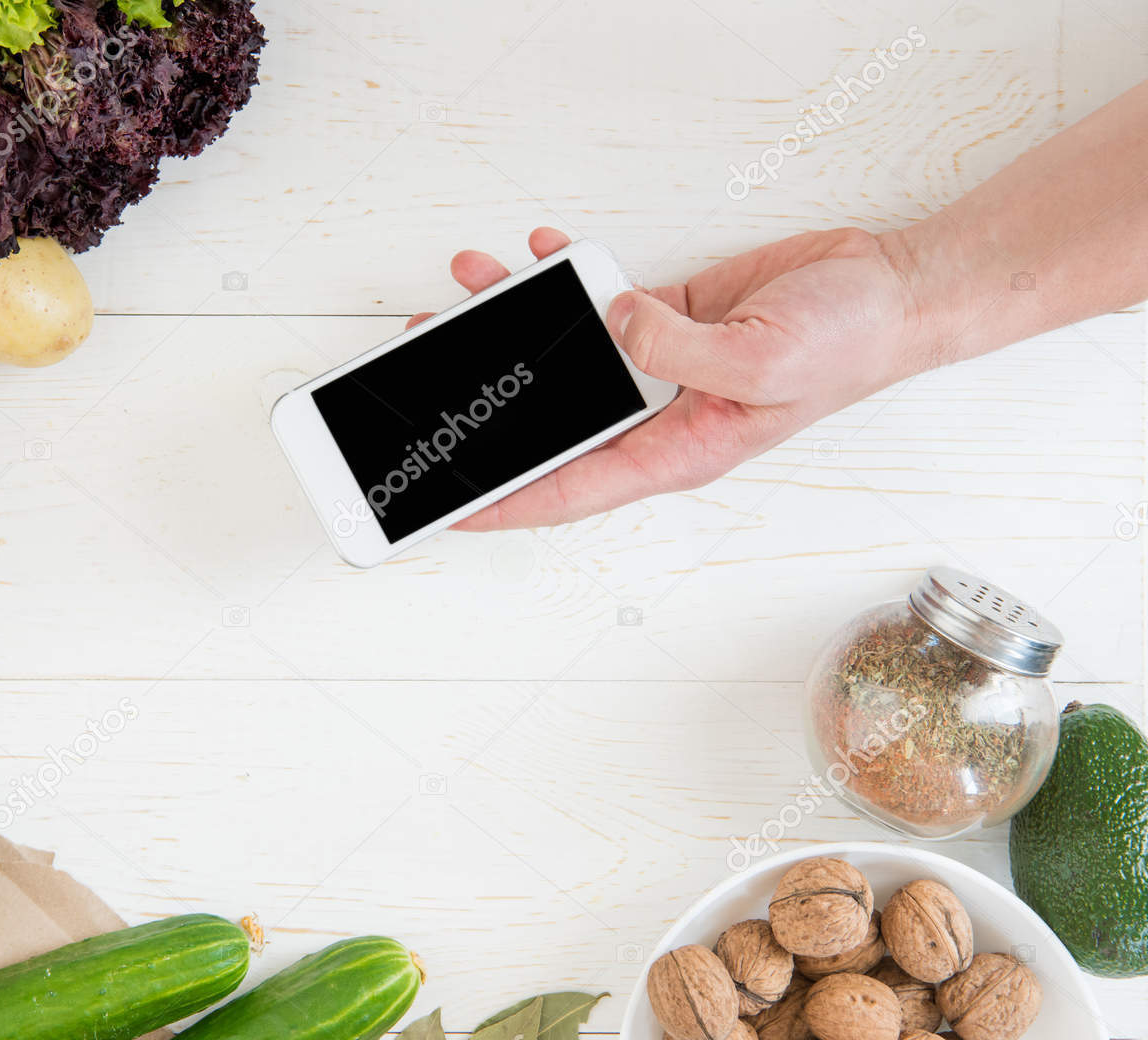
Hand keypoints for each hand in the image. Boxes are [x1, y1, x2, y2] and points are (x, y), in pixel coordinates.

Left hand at [408, 225, 922, 530]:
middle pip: (550, 424)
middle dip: (486, 408)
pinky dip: (562, 278)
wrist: (888, 289)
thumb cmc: (846, 345)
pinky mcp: (662, 319)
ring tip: (467, 292)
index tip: (450, 512)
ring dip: (513, 326)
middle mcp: (656, 416)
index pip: (570, 489)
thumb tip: (611, 326)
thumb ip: (676, 349)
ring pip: (561, 358)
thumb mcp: (761, 359)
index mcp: (676, 450)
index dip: (505, 504)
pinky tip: (538, 253)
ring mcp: (656, 366)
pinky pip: (593, 305)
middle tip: (425, 381)